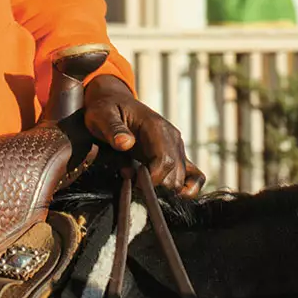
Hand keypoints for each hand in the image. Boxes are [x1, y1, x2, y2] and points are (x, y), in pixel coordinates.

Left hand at [80, 75, 203, 196]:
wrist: (113, 102)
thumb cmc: (107, 109)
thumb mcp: (102, 115)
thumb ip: (113, 129)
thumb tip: (126, 143)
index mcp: (157, 127)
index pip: (165, 161)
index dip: (151, 179)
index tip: (133, 183)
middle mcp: (173, 138)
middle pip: (174, 175)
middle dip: (154, 187)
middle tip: (132, 184)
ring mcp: (177, 148)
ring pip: (182, 180)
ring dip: (162, 190)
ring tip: (140, 183)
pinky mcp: (177, 156)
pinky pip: (195, 176)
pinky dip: (188, 190)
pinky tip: (169, 196)